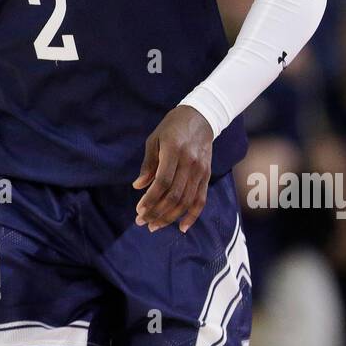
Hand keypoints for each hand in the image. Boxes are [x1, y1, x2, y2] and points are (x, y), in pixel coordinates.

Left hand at [133, 105, 214, 233]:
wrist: (201, 117)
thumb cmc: (172, 128)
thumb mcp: (154, 139)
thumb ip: (148, 164)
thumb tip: (138, 187)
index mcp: (174, 151)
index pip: (163, 182)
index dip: (151, 199)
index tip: (139, 211)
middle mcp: (190, 162)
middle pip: (174, 195)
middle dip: (157, 212)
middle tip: (142, 222)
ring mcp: (200, 170)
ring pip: (187, 201)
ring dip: (170, 217)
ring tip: (154, 226)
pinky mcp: (207, 175)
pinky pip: (201, 200)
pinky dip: (192, 215)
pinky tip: (182, 227)